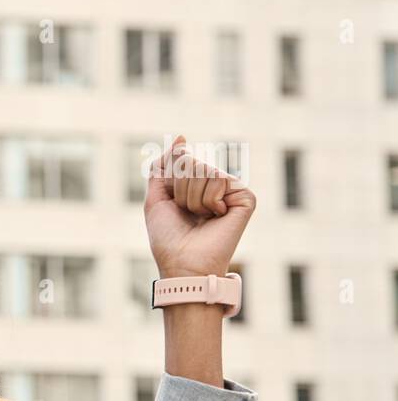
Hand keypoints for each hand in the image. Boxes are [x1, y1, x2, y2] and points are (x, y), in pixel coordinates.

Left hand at [144, 134, 255, 277]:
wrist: (182, 262)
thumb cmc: (168, 237)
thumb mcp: (156, 199)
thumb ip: (162, 168)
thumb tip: (180, 139)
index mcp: (195, 185)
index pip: (182, 159)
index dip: (172, 176)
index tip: (173, 200)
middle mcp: (215, 185)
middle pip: (192, 162)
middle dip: (181, 189)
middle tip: (187, 213)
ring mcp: (231, 191)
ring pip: (205, 170)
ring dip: (193, 197)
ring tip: (200, 217)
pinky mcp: (246, 198)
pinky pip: (221, 180)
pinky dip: (210, 200)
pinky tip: (216, 216)